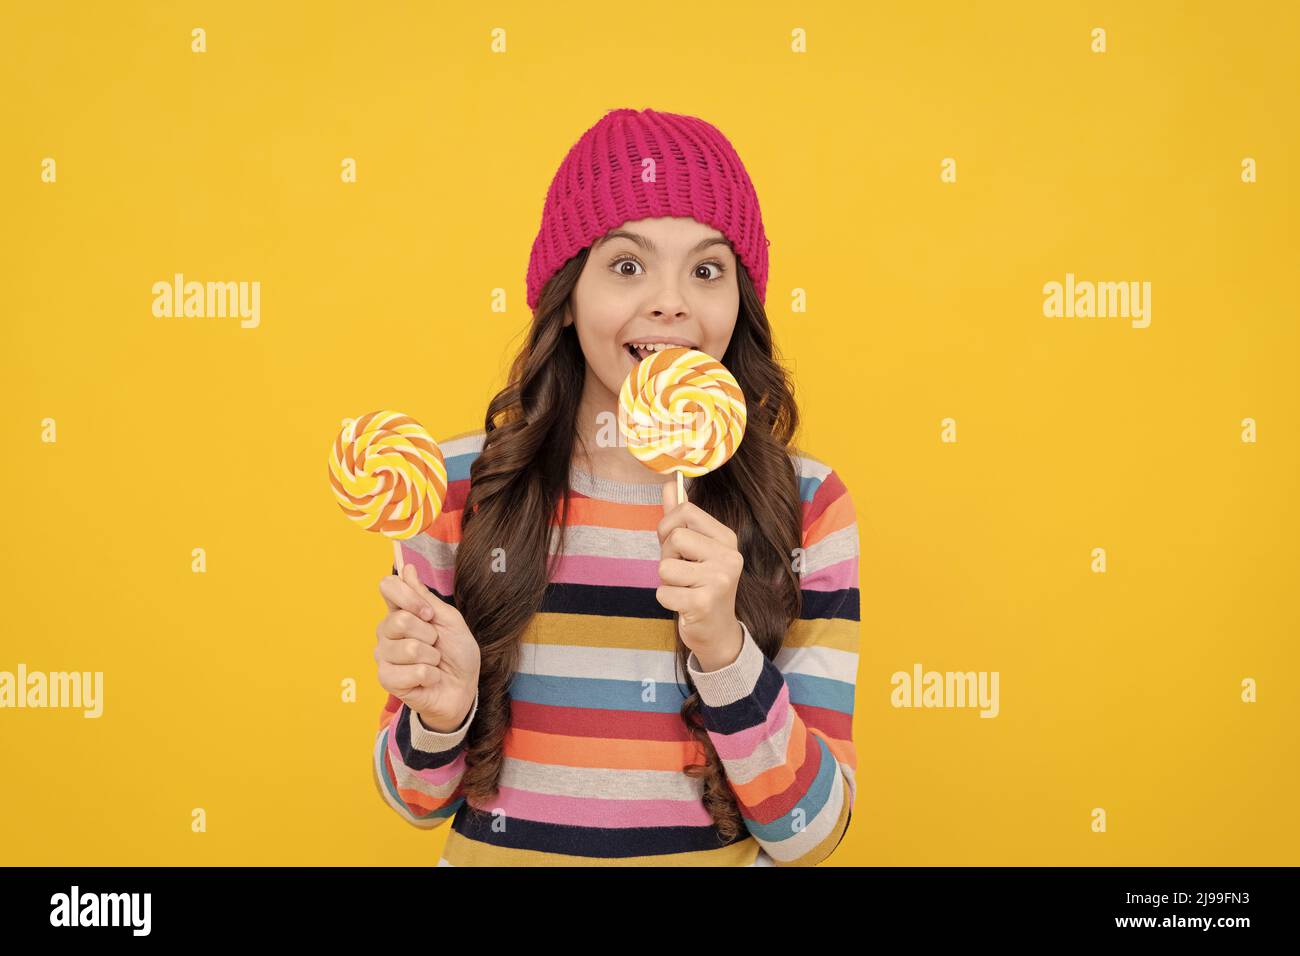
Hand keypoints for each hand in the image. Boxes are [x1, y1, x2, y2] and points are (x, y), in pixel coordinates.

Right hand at [374, 563, 480, 732]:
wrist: (463, 688)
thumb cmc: (456, 653)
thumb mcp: (448, 620)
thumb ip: (425, 597)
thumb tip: (407, 568)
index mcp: (399, 612)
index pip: (387, 587)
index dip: (409, 596)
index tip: (429, 613)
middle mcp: (386, 632)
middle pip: (400, 620)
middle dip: (429, 634)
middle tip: (435, 644)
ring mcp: (384, 656)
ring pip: (409, 648)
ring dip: (432, 657)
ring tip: (433, 663)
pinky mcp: (387, 679)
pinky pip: (414, 672)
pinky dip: (431, 675)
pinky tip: (429, 679)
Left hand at [656, 480, 744, 670]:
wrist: (718, 632)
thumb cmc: (700, 584)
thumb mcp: (694, 549)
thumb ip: (680, 517)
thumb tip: (669, 484)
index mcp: (727, 539)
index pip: (686, 510)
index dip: (669, 525)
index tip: (674, 545)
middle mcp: (729, 557)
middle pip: (674, 538)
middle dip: (667, 556)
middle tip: (681, 573)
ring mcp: (719, 581)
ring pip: (665, 567)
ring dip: (666, 581)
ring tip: (684, 589)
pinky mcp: (704, 604)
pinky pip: (663, 592)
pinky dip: (666, 600)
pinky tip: (684, 605)